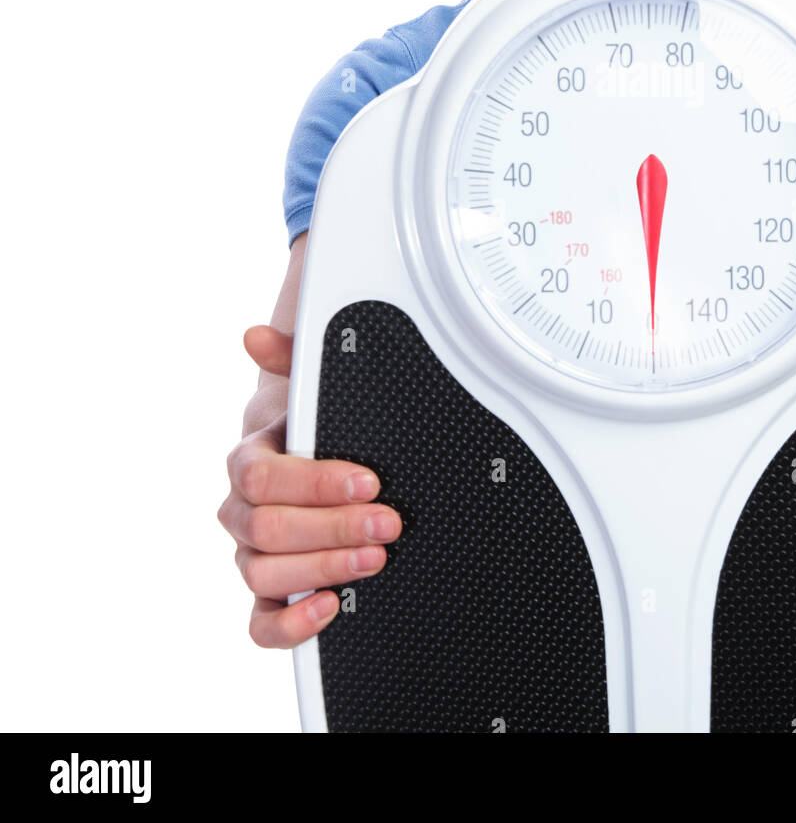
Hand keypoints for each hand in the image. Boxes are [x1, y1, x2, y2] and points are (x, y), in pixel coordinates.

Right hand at [217, 324, 402, 647]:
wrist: (308, 458)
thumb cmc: (312, 427)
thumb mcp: (310, 388)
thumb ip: (292, 358)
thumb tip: (258, 335)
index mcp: (249, 460)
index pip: (263, 477)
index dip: (316, 482)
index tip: (369, 479)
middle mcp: (242, 511)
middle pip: (268, 529)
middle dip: (334, 527)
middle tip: (388, 522)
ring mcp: (253, 555)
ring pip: (264, 574)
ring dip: (324, 569)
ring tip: (376, 558)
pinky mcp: (270, 593)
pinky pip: (260, 624)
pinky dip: (290, 625)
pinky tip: (333, 608)